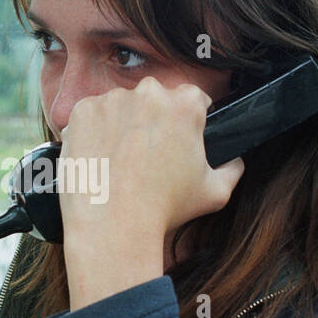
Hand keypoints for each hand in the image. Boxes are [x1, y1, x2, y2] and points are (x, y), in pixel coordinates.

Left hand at [58, 77, 244, 308]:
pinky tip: (100, 158)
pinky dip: (94, 132)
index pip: (193, 100)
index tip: (178, 139)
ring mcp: (111, 100)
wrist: (112, 225)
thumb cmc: (164, 209)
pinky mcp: (81, 111)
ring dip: (123, 124)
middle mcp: (148, 92)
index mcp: (185, 104)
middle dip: (154, 121)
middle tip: (148, 155)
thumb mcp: (215, 193)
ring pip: (122, 106)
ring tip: (121, 161)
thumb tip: (235, 159)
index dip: (189, 121)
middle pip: (155, 100)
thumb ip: (232, 168)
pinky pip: (91, 115)